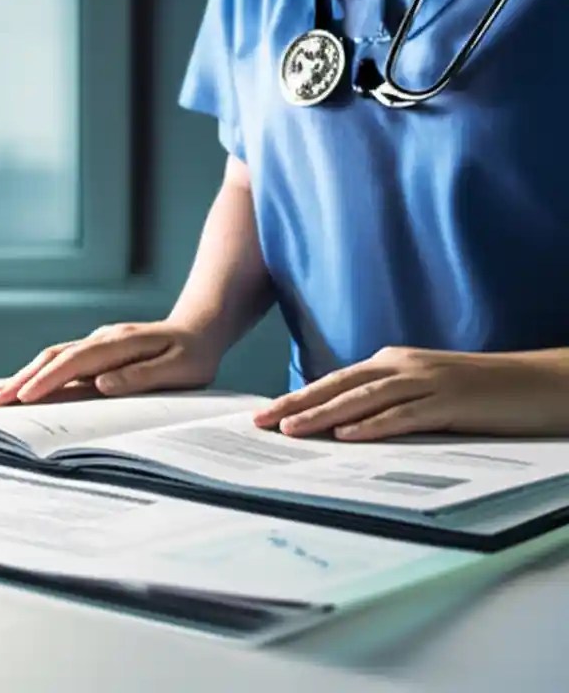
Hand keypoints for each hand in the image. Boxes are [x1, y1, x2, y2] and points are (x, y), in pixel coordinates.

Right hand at [0, 320, 223, 406]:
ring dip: (20, 378)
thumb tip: (103, 384)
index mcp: (120, 344)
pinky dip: (34, 376)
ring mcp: (95, 343)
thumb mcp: (181, 369)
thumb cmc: (193, 354)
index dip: (48, 380)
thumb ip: (142, 376)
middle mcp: (101, 339)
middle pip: (52, 358)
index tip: (23, 397)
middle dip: (19, 380)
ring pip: (50, 359)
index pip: (76, 362)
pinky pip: (58, 363)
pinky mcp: (93, 352)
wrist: (200, 328)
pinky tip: (18, 390)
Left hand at [253, 346, 568, 440]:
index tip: (263, 414)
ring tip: (291, 430)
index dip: (296, 397)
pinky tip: (348, 437)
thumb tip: (344, 426)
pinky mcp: (451, 401)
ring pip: (363, 398)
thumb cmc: (480, 393)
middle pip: (338, 386)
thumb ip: (387, 402)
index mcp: (392, 362)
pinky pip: (406, 414)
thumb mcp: (425, 392)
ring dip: (324, 415)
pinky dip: (374, 425)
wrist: (540, 382)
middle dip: (296, 404)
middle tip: (258, 422)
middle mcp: (402, 366)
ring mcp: (427, 382)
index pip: (333, 381)